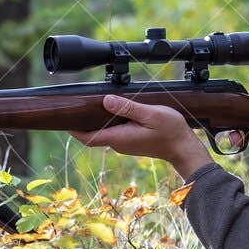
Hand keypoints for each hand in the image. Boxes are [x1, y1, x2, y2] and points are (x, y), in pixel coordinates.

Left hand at [68, 94, 211, 179]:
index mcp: (119, 138)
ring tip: (94, 101)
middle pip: (93, 133)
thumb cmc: (171, 132)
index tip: (64, 117)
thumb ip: (128, 108)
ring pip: (104, 130)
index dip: (73, 128)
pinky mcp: (131, 140)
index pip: (88, 137)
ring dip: (97, 118)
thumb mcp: (150, 115)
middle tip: (77, 102)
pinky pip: (114, 130)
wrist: (184, 148)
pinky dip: (109, 120)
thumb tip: (106, 100)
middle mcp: (118, 143)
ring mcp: (124, 143)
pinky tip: (114, 108)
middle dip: (83, 120)